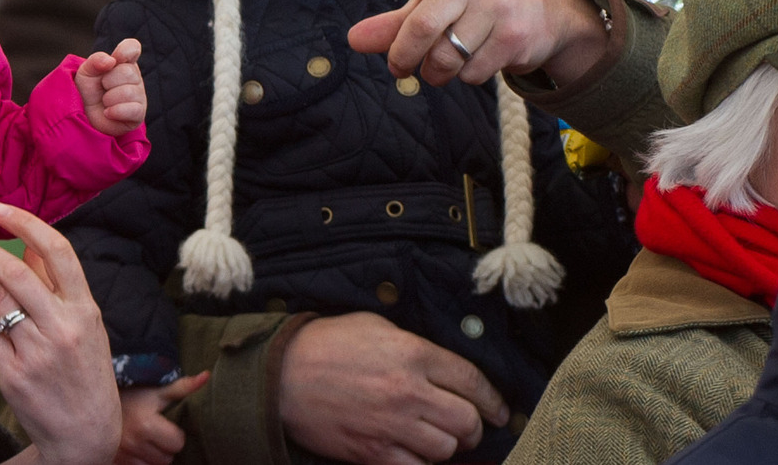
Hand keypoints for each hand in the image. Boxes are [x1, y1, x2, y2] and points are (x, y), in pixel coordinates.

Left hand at [0, 203, 119, 464]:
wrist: (86, 433)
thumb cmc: (86, 374)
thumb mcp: (87, 325)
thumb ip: (59, 285)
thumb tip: (31, 245)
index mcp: (86, 310)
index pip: (58, 252)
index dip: (26, 223)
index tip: (0, 209)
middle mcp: (62, 328)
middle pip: (14, 273)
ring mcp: (36, 352)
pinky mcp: (12, 374)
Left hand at [75, 38, 145, 136]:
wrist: (86, 115)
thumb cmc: (89, 90)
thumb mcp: (86, 72)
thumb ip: (95, 60)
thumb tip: (111, 61)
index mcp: (124, 62)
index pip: (132, 47)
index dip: (124, 51)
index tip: (115, 59)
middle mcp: (135, 77)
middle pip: (127, 71)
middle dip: (107, 81)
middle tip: (103, 88)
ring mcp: (139, 96)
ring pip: (128, 92)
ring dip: (109, 98)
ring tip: (105, 102)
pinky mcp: (138, 113)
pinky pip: (132, 109)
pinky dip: (115, 111)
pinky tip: (108, 112)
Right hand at [115, 373, 208, 464]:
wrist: (101, 401)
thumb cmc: (134, 395)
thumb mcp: (158, 391)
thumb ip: (183, 387)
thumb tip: (207, 376)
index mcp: (146, 424)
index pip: (177, 443)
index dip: (176, 435)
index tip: (167, 425)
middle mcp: (134, 442)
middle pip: (167, 459)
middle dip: (166, 448)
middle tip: (157, 434)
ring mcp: (123, 454)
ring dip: (154, 457)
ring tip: (148, 442)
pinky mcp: (116, 461)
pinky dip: (142, 462)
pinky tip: (139, 449)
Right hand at [279, 312, 506, 464]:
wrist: (280, 375)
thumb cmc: (326, 344)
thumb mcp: (374, 326)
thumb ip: (414, 344)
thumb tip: (445, 366)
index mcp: (412, 353)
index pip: (472, 380)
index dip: (493, 399)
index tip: (498, 408)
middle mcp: (407, 391)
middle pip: (467, 421)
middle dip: (473, 426)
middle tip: (465, 424)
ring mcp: (390, 425)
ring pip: (446, 449)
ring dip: (447, 446)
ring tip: (436, 438)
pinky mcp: (372, 453)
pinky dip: (420, 462)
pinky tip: (412, 451)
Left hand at [347, 0, 608, 87]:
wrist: (548, 11)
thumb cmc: (476, 1)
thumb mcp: (436, 1)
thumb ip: (395, 22)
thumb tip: (353, 41)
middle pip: (422, 27)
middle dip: (403, 56)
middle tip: (397, 68)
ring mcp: (499, 4)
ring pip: (445, 58)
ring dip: (435, 72)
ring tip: (439, 65)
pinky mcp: (515, 35)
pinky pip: (471, 73)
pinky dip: (464, 77)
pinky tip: (476, 60)